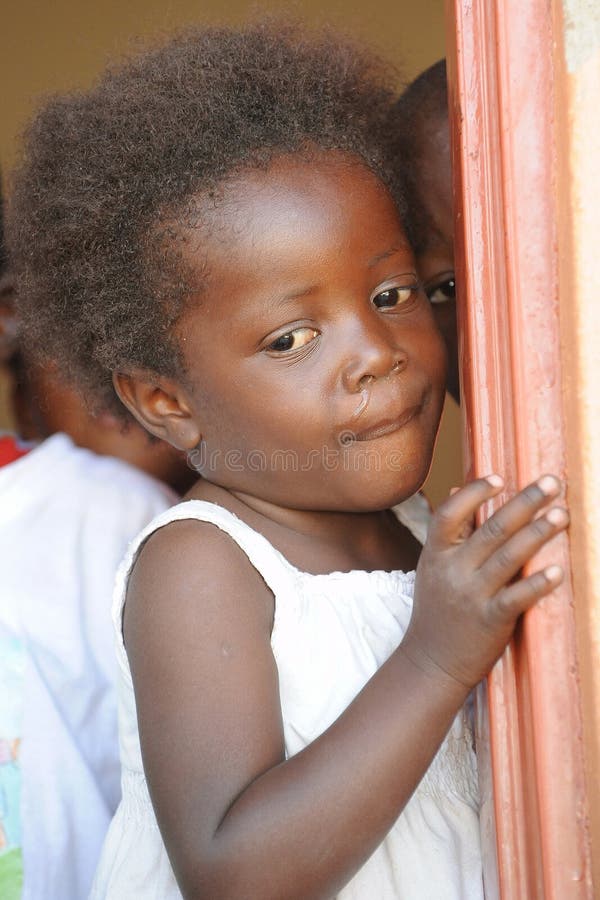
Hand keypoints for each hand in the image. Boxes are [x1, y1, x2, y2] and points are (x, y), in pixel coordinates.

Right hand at [402, 475, 567, 689]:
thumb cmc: (437, 608)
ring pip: (508, 557)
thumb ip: (449, 530)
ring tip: (561, 514)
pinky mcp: (491, 621)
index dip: (474, 493)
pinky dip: (538, 584)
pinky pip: (517, 598)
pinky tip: (558, 571)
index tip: (500, 477)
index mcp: (436, 554)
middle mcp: (453, 571)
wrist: (431, 661)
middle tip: (551, 482)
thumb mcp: (433, 566)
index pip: (451, 514)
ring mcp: (471, 596)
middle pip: (491, 529)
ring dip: (537, 533)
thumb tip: (457, 486)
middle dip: (524, 503)